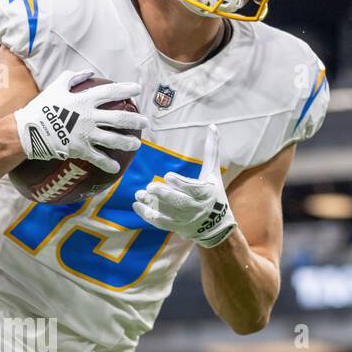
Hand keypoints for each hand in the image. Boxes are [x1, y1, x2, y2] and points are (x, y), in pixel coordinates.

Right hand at [14, 68, 149, 175]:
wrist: (28, 131)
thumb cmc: (41, 107)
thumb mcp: (56, 87)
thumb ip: (73, 77)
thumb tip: (88, 72)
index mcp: (84, 100)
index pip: (111, 92)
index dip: (126, 89)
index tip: (137, 89)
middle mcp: (89, 116)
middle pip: (119, 118)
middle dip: (135, 120)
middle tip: (145, 123)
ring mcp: (86, 134)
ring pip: (113, 139)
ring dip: (127, 142)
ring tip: (136, 144)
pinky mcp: (80, 149)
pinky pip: (98, 158)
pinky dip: (108, 163)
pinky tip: (116, 168)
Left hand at [132, 123, 236, 247]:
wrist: (215, 226)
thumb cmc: (214, 193)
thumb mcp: (213, 173)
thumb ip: (211, 151)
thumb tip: (213, 126)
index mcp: (205, 192)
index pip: (194, 189)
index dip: (181, 183)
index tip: (167, 175)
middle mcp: (195, 207)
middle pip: (180, 202)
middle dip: (164, 195)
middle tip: (150, 186)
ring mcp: (184, 219)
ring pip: (168, 214)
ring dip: (151, 205)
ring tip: (139, 194)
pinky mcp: (175, 226)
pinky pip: (160, 223)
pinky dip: (147, 215)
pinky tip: (136, 205)